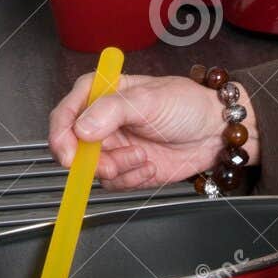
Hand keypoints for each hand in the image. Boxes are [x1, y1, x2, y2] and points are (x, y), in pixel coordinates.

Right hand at [47, 73, 259, 191]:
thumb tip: (81, 128)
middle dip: (91, 161)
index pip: (66, 113)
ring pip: (92, 170)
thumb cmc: (186, 104)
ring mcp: (112, 146)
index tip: (69, 154)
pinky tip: (150, 166)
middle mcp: (101, 121)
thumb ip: (113, 110)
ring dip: (118, 169)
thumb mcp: (150, 99)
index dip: (61, 135)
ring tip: (143, 157)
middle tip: (112, 164)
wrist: (215, 132)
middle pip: (73, 148)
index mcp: (101, 93)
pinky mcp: (126, 168)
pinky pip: (113, 183)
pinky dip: (132, 179)